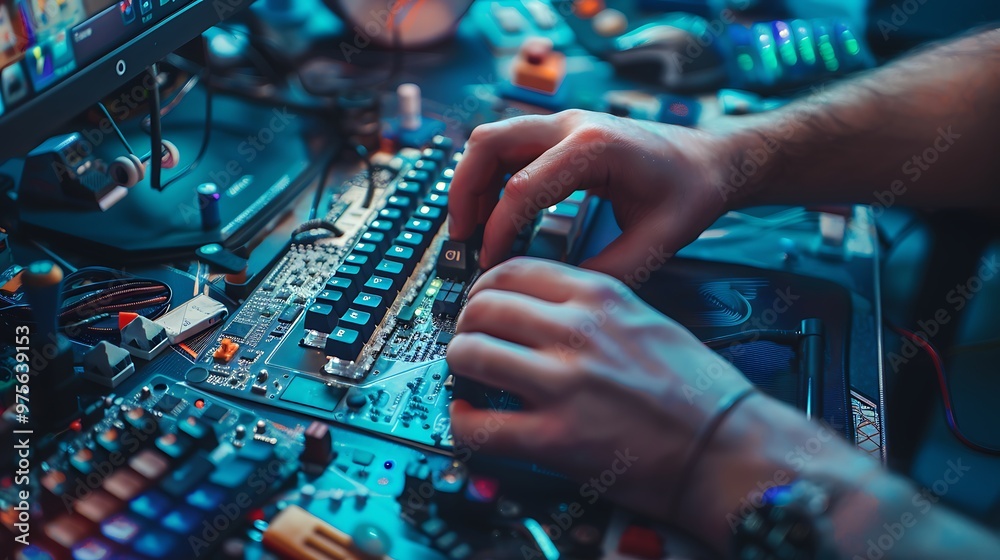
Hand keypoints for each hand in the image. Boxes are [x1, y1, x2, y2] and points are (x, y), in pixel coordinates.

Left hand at [446, 258, 757, 535]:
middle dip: (465, 324)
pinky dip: (463, 422)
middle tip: (469, 341)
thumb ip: (592, 307)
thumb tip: (538, 310)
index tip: (481, 305)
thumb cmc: (699, 389)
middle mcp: (578, 331)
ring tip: (469, 379)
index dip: (484, 288)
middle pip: (483, 307)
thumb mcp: (646, 318)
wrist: (730, 447)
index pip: (512, 270)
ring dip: (460, 365)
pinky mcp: (556, 438)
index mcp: (601, 296)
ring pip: (470, 354)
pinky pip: (478, 424)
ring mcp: (564, 384)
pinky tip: (471, 420)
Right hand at [448, 109, 732, 278]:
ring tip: (472, 230)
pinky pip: (509, 148)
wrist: (711, 160)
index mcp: (596, 146)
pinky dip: (491, 178)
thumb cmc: (691, 192)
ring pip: (492, 141)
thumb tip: (557, 295)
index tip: (491, 265)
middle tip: (462, 238)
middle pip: (489, 144)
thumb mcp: (658, 241)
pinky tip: (496, 215)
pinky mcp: (562, 135)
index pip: (521, 188)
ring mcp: (565, 124)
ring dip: (472, 183)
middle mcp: (573, 125)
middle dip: (464, 192)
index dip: (498, 231)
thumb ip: (610, 270)